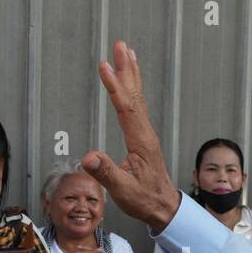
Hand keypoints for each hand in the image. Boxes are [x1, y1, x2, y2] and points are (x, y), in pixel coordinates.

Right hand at [81, 41, 182, 231]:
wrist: (164, 207)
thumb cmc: (144, 199)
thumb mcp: (123, 190)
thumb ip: (105, 173)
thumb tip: (87, 157)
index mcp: (140, 141)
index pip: (126, 108)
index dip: (114, 87)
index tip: (104, 66)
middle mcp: (145, 132)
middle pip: (134, 95)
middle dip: (126, 69)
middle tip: (121, 45)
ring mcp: (145, 133)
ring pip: (137, 98)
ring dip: (130, 74)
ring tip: (126, 52)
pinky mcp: (143, 137)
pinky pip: (137, 106)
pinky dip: (132, 89)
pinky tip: (129, 82)